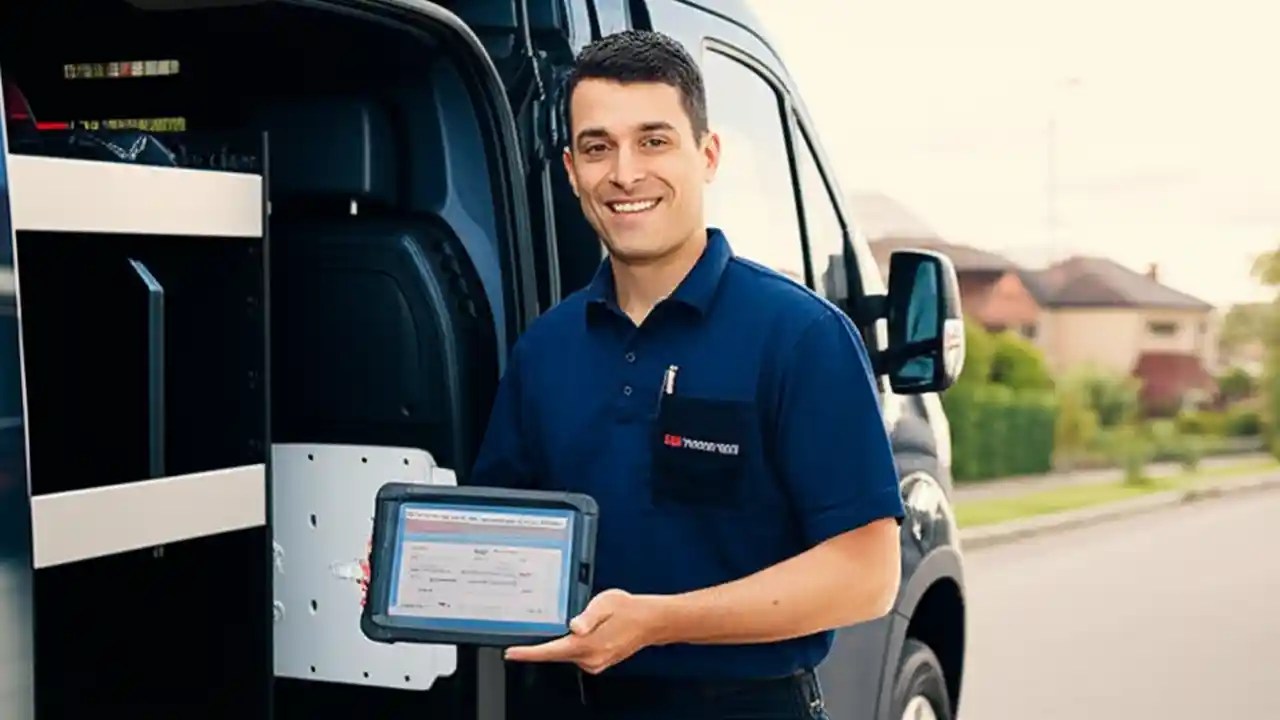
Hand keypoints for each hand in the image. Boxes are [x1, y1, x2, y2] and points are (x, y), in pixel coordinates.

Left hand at [503, 589, 668, 674]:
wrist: (650, 621)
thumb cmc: (629, 610)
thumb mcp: (605, 603)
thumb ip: (588, 616)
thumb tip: (575, 626)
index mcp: (589, 645)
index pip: (551, 652)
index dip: (528, 653)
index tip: (511, 652)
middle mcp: (591, 658)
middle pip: (556, 654)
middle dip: (541, 645)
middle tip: (533, 631)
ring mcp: (595, 662)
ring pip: (566, 654)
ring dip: (561, 642)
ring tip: (578, 622)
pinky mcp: (599, 662)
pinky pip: (577, 655)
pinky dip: (572, 645)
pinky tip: (583, 632)